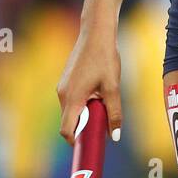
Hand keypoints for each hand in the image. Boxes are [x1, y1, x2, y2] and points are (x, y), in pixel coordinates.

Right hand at [56, 22, 122, 144]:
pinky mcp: (66, 80)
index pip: (67, 130)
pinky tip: (98, 91)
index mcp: (72, 98)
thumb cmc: (105, 58)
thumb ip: (113, 113)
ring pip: (71, 110)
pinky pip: (72, 99)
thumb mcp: (113, 87)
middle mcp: (62, 94)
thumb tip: (114, 136)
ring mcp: (62, 86)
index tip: (89, 144)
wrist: (96, 33)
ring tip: (103, 101)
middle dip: (84, 126)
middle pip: (69, 121)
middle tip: (102, 124)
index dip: (76, 141)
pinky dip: (83, 103)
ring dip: (85, 113)